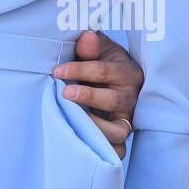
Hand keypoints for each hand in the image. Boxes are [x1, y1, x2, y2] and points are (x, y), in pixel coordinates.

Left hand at [53, 30, 143, 159]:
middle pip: (114, 100)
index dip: (80, 69)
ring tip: (72, 118)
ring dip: (95, 126)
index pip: (104, 70)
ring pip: (120, 131)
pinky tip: (82, 141)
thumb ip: (90, 46)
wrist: (110, 83)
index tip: (57, 71)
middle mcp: (131, 97)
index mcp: (127, 72)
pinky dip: (104, 150)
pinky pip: (118, 151)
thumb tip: (87, 37)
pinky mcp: (122, 138)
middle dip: (88, 96)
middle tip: (65, 93)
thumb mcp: (97, 50)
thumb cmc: (99, 63)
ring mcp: (128, 120)